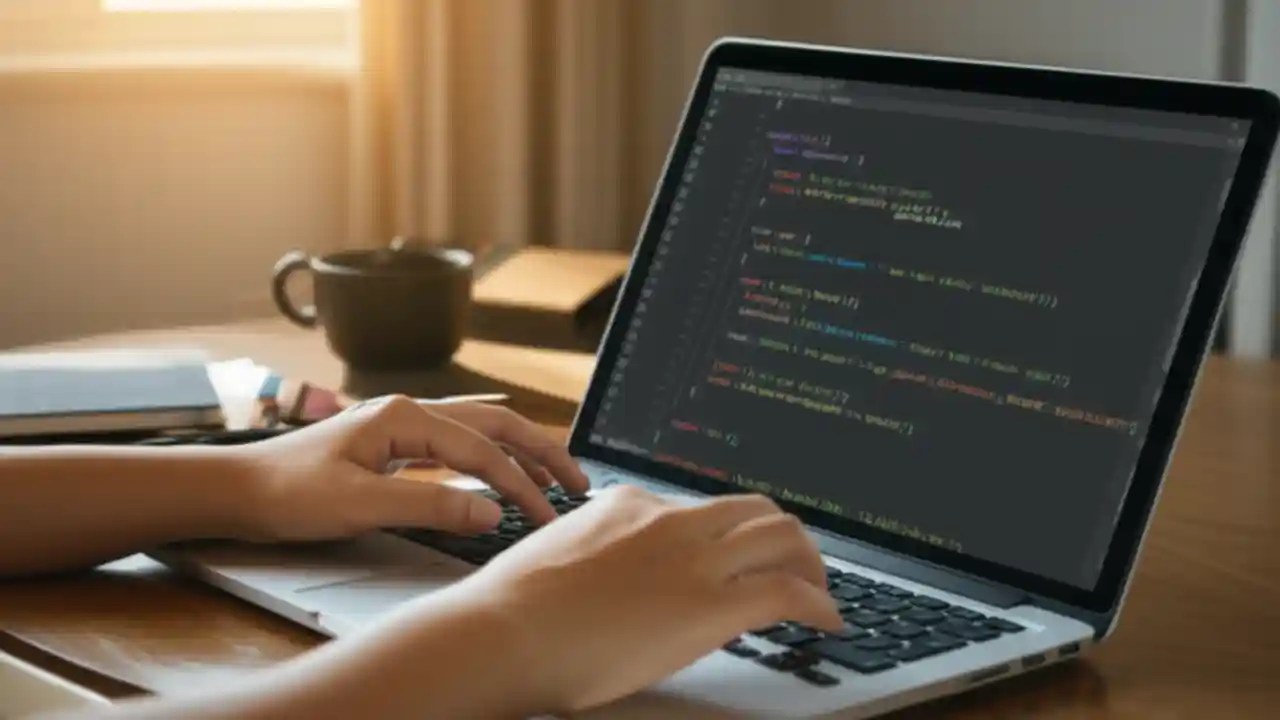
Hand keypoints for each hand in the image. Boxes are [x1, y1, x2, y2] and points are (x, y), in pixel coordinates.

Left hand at [237, 396, 588, 541]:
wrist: (238, 489)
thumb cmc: (288, 493)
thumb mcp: (359, 505)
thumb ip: (430, 506)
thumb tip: (493, 511)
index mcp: (404, 417)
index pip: (482, 450)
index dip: (520, 483)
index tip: (548, 515)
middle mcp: (409, 411)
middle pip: (495, 422)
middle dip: (541, 450)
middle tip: (580, 482)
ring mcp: (402, 424)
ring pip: (480, 427)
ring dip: (521, 448)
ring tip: (557, 474)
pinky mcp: (395, 442)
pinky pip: (460, 440)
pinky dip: (493, 453)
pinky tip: (504, 464)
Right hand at [442, 486, 842, 714]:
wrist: (502, 631)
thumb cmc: (512, 609)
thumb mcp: (558, 557)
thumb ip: (596, 555)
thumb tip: (607, 578)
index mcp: (630, 504)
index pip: (700, 510)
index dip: (729, 536)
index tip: (737, 556)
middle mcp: (669, 520)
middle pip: (755, 509)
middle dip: (785, 537)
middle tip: (796, 566)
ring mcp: (692, 559)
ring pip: (783, 536)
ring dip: (812, 564)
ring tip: (820, 591)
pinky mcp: (711, 603)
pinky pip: (788, 592)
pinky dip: (820, 604)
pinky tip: (828, 622)